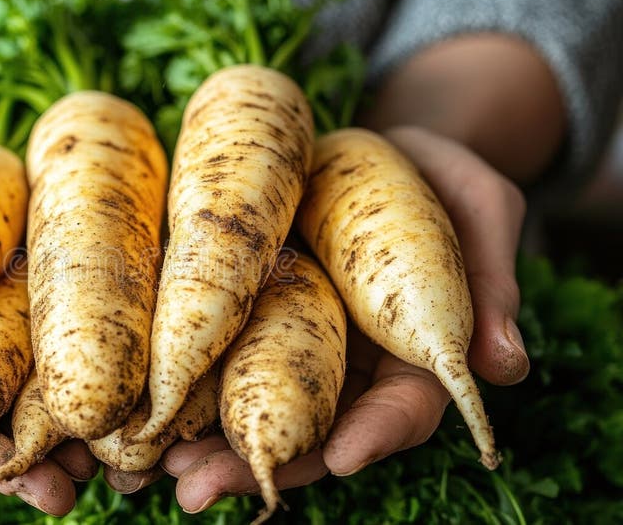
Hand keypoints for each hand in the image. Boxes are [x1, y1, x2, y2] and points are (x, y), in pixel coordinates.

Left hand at [157, 126, 529, 512]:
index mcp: (410, 353)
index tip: (340, 457)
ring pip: (250, 402)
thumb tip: (505, 367)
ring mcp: (290, 337)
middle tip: (202, 491)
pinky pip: (210, 352)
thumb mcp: (481, 212)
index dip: (376, 435)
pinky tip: (130, 407)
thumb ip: (490, 283)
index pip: (402, 408)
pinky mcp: (244, 308)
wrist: (368, 146)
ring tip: (152, 467)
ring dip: (200, 441)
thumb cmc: (439, 182)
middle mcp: (344, 362)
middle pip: (310, 426)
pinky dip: (174, 383)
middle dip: (258, 461)